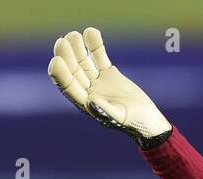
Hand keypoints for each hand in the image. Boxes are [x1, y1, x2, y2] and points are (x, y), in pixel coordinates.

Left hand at [47, 27, 171, 147]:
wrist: (146, 118)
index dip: (61, 75)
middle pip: (73, 72)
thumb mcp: (119, 117)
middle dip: (67, 57)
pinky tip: (90, 32)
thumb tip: (90, 101)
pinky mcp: (108, 73)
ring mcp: (97, 81)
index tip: (56, 61)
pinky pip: (99, 57)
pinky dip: (95, 46)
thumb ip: (104, 110)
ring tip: (73, 34)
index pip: (69, 87)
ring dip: (78, 49)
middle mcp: (87, 91)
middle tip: (62, 42)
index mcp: (85, 104)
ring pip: (84, 62)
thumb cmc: (133, 122)